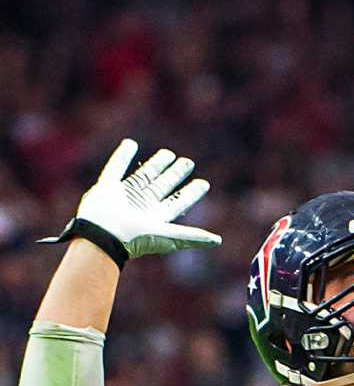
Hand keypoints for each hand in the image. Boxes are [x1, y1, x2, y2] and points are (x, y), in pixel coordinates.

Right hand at [63, 140, 218, 261]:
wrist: (104, 236)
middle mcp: (143, 206)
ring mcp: (125, 196)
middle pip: (163, 186)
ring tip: (168, 153)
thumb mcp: (169, 237)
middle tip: (187, 162)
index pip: (180, 202)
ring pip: (144, 176)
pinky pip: (116, 167)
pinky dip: (122, 155)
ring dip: (156, 165)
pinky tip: (130, 144)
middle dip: (176, 174)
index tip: (204, 183)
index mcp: (158, 218)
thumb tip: (218, 241)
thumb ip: (192, 236)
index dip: (192, 193)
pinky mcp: (107, 187)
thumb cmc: (138, 239)